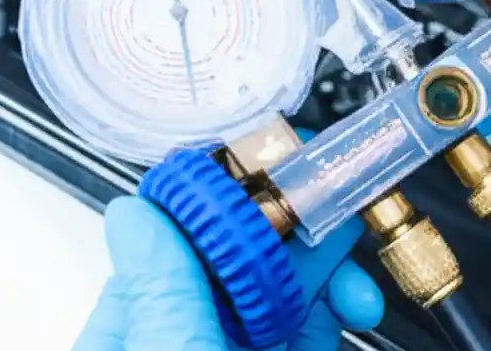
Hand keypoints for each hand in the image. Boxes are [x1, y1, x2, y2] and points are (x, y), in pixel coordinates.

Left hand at [74, 196, 382, 350]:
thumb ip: (159, 289)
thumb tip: (135, 212)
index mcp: (133, 334)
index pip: (172, 238)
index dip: (222, 193)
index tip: (265, 159)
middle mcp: (186, 337)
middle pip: (238, 256)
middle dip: (291, 222)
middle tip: (327, 193)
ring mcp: (237, 350)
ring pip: (284, 285)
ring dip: (327, 259)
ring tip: (352, 245)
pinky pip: (315, 321)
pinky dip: (344, 300)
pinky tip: (357, 300)